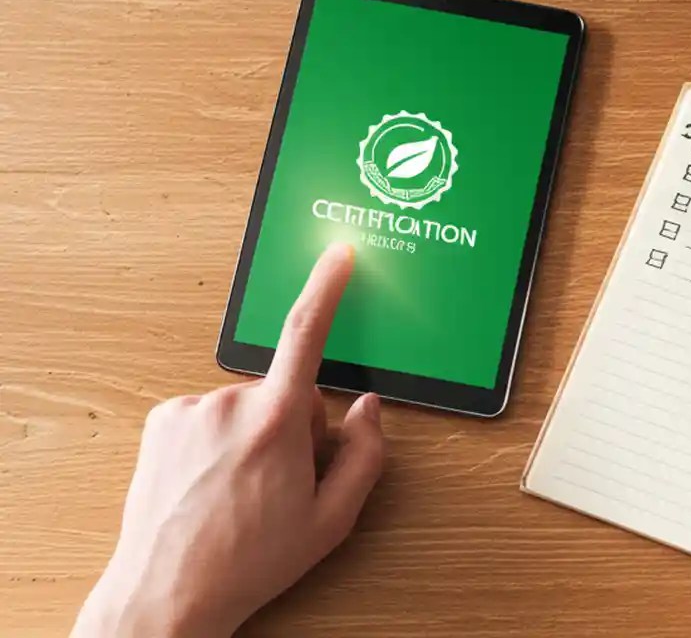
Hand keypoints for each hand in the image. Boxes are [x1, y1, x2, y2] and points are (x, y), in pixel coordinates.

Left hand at [72, 243, 384, 637]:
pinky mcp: (162, 421)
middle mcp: (230, 404)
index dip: (327, 289)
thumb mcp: (332, 520)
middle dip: (293, 427)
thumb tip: (368, 410)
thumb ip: (365, 455)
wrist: (167, 592)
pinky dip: (219, 440)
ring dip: (253, 436)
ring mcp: (190, 411)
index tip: (338, 256)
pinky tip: (213, 481)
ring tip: (241, 491)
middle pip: (287, 394)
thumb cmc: (250, 561)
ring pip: (247, 406)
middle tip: (281, 483)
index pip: (307, 335)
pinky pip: (211, 416)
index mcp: (277, 422)